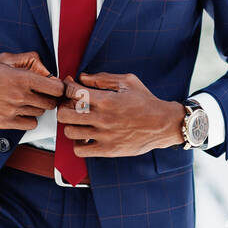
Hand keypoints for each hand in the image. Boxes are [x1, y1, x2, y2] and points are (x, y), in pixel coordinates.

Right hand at [0, 51, 63, 130]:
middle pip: (50, 102)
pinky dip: (29, 119)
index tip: (53, 86)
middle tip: (40, 93)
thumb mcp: (5, 59)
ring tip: (25, 100)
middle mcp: (20, 96)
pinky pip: (30, 124)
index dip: (58, 87)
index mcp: (22, 78)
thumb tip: (45, 67)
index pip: (56, 88)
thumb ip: (29, 60)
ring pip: (40, 113)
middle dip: (48, 97)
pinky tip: (21, 111)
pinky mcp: (5, 123)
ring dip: (37, 107)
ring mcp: (13, 111)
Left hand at [56, 72, 184, 157]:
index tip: (70, 88)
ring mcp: (104, 136)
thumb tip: (82, 77)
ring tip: (79, 122)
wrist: (163, 124)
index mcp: (106, 100)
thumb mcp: (128, 81)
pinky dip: (78, 143)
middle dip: (64, 107)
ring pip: (70, 132)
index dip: (67, 88)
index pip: (72, 92)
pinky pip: (80, 150)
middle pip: (64, 114)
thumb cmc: (146, 101)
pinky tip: (86, 137)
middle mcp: (103, 119)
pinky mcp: (108, 150)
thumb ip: (103, 78)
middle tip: (71, 106)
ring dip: (71, 125)